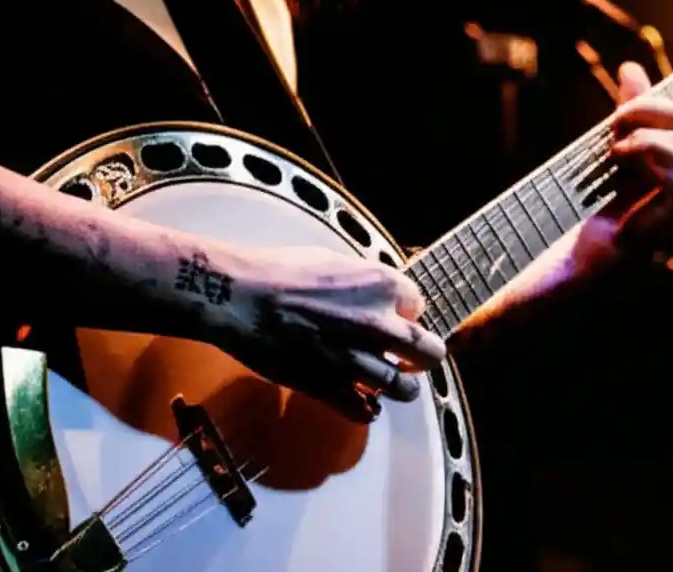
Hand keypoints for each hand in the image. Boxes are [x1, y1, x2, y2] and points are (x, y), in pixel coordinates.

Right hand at [201, 245, 444, 422]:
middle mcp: (378, 324)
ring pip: (404, 388)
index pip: (418, 305)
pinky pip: (365, 411)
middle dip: (424, 354)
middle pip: (430, 352)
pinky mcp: (331, 387)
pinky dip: (368, 410)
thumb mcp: (333, 261)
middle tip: (413, 356)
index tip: (396, 316)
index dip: (407, 312)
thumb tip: (376, 294)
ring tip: (393, 384)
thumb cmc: (281, 271)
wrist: (242, 298)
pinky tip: (365, 403)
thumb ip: (364, 281)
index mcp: (382, 285)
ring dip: (401, 386)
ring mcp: (357, 360)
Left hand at [604, 61, 672, 248]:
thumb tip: (632, 66)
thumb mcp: (614, 145)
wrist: (566, 250)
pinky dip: (653, 159)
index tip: (624, 104)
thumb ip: (629, 110)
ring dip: (656, 140)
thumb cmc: (592, 203)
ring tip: (616, 146)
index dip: (670, 107)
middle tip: (622, 115)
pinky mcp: (665, 229)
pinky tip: (620, 158)